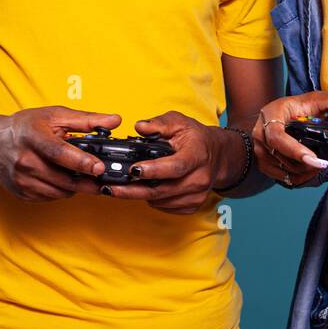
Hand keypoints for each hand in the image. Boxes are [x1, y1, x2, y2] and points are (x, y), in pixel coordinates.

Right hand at [0, 106, 118, 201]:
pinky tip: (65, 179)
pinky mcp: (21, 193)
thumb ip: (86, 120)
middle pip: (63, 178)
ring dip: (77, 187)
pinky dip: (62, 191)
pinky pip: (50, 197)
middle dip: (87, 181)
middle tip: (104, 179)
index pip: (60, 153)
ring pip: (59, 191)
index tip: (100, 167)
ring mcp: (21, 179)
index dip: (82, 162)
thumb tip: (115, 121)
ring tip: (85, 177)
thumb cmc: (27, 126)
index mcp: (33, 136)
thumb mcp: (55, 115)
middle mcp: (24, 160)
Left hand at [98, 111, 229, 214]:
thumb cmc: (195, 138)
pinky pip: (165, 207)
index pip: (175, 166)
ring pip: (161, 200)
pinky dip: (151, 200)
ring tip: (119, 188)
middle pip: (163, 190)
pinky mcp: (193, 205)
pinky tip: (142, 189)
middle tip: (110, 188)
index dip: (153, 170)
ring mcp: (197, 195)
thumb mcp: (179, 122)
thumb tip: (140, 127)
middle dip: (134, 190)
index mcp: (197, 155)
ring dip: (139, 196)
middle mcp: (200, 178)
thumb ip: (158, 123)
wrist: (217, 155)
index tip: (133, 170)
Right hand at [250, 91, 327, 187]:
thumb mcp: (315, 100)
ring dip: (303, 170)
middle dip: (305, 164)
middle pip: (281, 157)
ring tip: (319, 164)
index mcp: (270, 115)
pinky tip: (311, 170)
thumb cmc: (298, 108)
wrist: (283, 115)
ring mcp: (260, 150)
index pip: (277, 136)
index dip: (295, 150)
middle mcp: (260, 133)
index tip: (314, 158)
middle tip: (324, 163)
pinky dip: (299, 177)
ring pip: (283, 169)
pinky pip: (282, 177)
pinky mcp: (264, 163)